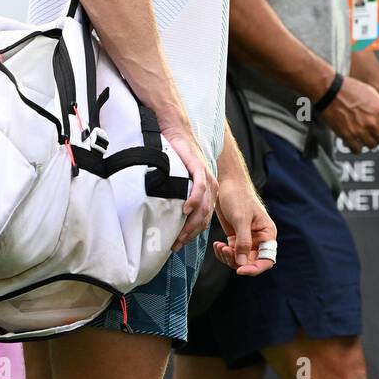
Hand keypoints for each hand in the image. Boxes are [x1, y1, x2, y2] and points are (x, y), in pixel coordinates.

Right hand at [161, 121, 218, 250]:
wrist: (177, 132)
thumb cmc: (175, 158)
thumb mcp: (180, 182)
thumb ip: (179, 198)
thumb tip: (167, 218)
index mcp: (208, 193)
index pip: (203, 221)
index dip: (191, 235)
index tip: (177, 246)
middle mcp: (211, 188)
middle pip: (203, 219)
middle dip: (189, 235)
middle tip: (174, 246)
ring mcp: (206, 178)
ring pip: (203, 208)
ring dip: (190, 224)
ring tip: (178, 235)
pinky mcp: (199, 168)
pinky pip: (200, 188)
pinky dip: (193, 201)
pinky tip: (185, 211)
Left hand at [213, 172, 276, 275]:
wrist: (227, 184)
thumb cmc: (238, 196)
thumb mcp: (241, 218)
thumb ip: (243, 241)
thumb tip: (241, 263)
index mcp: (267, 234)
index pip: (266, 260)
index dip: (255, 268)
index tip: (240, 270)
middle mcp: (259, 239)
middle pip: (251, 262)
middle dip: (237, 261)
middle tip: (225, 251)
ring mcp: (247, 239)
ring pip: (239, 260)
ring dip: (228, 257)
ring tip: (220, 247)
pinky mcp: (236, 237)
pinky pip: (231, 253)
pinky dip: (223, 253)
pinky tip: (217, 244)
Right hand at [321, 75, 378, 153]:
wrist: (330, 91)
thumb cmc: (351, 89)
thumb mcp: (374, 94)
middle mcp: (372, 122)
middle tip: (378, 132)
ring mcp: (360, 131)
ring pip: (372, 146)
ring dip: (370, 141)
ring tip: (365, 133)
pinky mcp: (347, 136)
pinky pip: (358, 150)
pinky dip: (357, 147)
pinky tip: (355, 139)